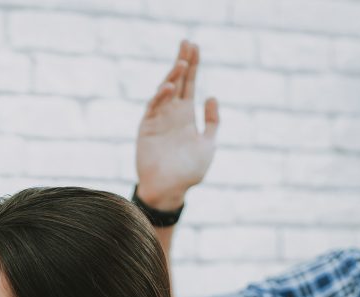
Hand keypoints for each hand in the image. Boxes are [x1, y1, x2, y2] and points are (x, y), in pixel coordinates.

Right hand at [135, 39, 219, 209]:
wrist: (170, 190)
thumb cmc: (190, 171)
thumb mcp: (208, 144)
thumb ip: (212, 121)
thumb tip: (212, 97)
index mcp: (186, 115)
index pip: (190, 84)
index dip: (193, 65)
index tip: (195, 46)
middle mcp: (172, 113)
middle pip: (177, 81)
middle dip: (182, 62)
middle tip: (187, 42)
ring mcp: (159, 118)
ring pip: (165, 91)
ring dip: (173, 76)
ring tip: (182, 62)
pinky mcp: (147, 127)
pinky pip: (154, 107)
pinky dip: (161, 96)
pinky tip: (171, 87)